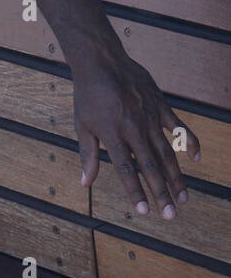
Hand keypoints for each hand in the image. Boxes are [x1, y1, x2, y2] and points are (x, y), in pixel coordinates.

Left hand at [74, 51, 199, 219]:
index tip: (144, 211)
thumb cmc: (88, 96)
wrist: (101, 62)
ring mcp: (149, 117)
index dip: (135, 191)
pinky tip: (195, 157)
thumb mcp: (82, 125)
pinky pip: (178, 127)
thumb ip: (88, 155)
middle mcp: (133, 129)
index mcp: (112, 135)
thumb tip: (85, 183)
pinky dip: (188, 141)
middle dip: (161, 192)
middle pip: (150, 166)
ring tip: (183, 198)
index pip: (126, 169)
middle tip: (171, 215)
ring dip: (176, 176)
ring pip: (167, 152)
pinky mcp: (160, 106)